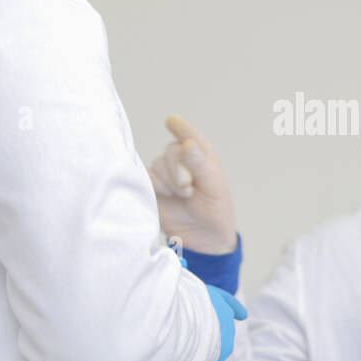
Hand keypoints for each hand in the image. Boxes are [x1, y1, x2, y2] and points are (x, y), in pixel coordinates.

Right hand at [148, 115, 236, 253]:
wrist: (203, 238)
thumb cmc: (215, 210)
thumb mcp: (213, 187)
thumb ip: (199, 164)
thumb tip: (186, 143)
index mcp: (201, 155)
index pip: (189, 134)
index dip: (180, 127)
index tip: (171, 122)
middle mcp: (181, 160)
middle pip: (171, 151)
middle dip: (178, 170)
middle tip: (187, 188)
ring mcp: (165, 173)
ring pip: (157, 164)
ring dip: (169, 181)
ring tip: (182, 196)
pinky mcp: (152, 187)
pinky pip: (145, 178)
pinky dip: (155, 186)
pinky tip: (165, 195)